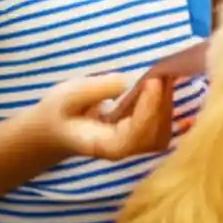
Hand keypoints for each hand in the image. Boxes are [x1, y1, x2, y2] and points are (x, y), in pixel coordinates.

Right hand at [33, 74, 174, 160]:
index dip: (149, 108)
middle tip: (161, 72)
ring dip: (167, 100)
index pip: (136, 134)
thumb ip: (96, 89)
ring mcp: (135, 144)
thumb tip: (128, 81)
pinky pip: (163, 122)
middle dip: (162, 102)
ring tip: (161, 74)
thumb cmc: (59, 112)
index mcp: (105, 146)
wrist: (55, 126)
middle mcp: (125, 150)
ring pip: (164, 128)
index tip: (153, 80)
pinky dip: (166, 102)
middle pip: (156, 133)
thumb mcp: (68, 95)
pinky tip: (162, 82)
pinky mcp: (142, 133)